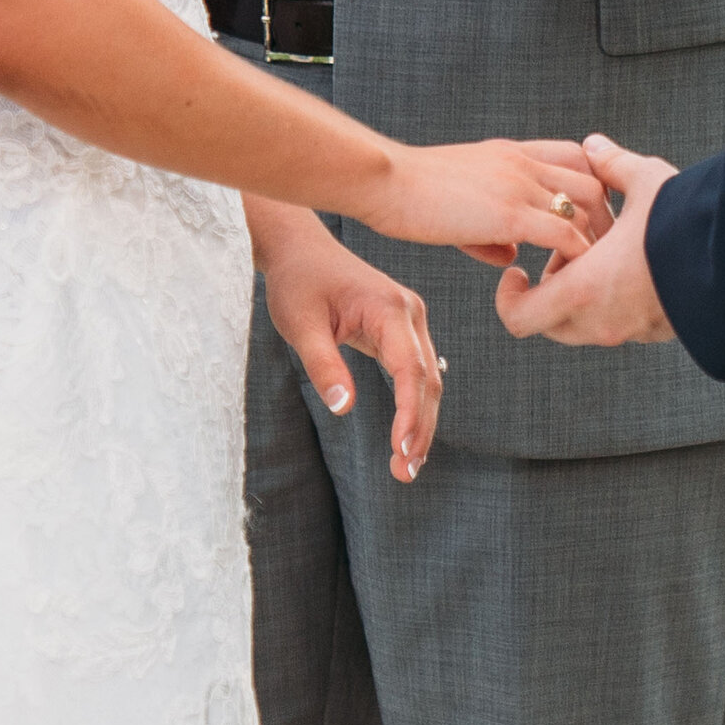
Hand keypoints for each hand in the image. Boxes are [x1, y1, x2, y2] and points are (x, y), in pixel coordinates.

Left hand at [251, 199, 441, 482]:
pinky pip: (417, 372)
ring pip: (427, 380)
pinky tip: (406, 437)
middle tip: (404, 474)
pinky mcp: (402, 328)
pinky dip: (414, 406)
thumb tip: (343, 408)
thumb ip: (323, 365)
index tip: (400, 450)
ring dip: (421, 423)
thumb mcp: (300, 325)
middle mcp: (410, 312)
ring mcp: (410, 319)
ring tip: (405, 467)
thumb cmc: (297, 283)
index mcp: (389, 308)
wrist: (300, 249)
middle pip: (427, 381)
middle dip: (420, 430)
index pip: (411, 370)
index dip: (410, 414)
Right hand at [353, 140, 611, 267]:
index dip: (589, 190)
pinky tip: (558, 278)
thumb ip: (493, 224)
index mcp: (512, 153)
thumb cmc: (410, 191)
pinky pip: (563, 236)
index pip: (577, 156)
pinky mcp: (508, 214)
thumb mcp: (461, 196)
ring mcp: (519, 185)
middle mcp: (523, 163)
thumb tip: (514, 255)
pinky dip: (572, 258)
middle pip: (593, 181)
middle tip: (594, 253)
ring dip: (592, 239)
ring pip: (588, 204)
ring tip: (579, 269)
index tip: (585, 222)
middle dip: (602, 219)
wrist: (384, 180)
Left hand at [495, 135, 678, 345]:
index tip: (519, 269)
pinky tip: (637, 267)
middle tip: (567, 252)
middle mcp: (602, 322)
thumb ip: (612, 165)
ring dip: (584, 294)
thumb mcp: (646, 182)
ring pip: (587, 324)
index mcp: (583, 290)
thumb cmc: (687, 222)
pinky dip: (616, 302)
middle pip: (550, 322)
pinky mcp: (660, 332)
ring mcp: (632, 332)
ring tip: (606, 253)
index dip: (509, 296)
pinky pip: (622, 324)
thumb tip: (594, 145)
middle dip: (550, 288)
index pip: (519, 317)